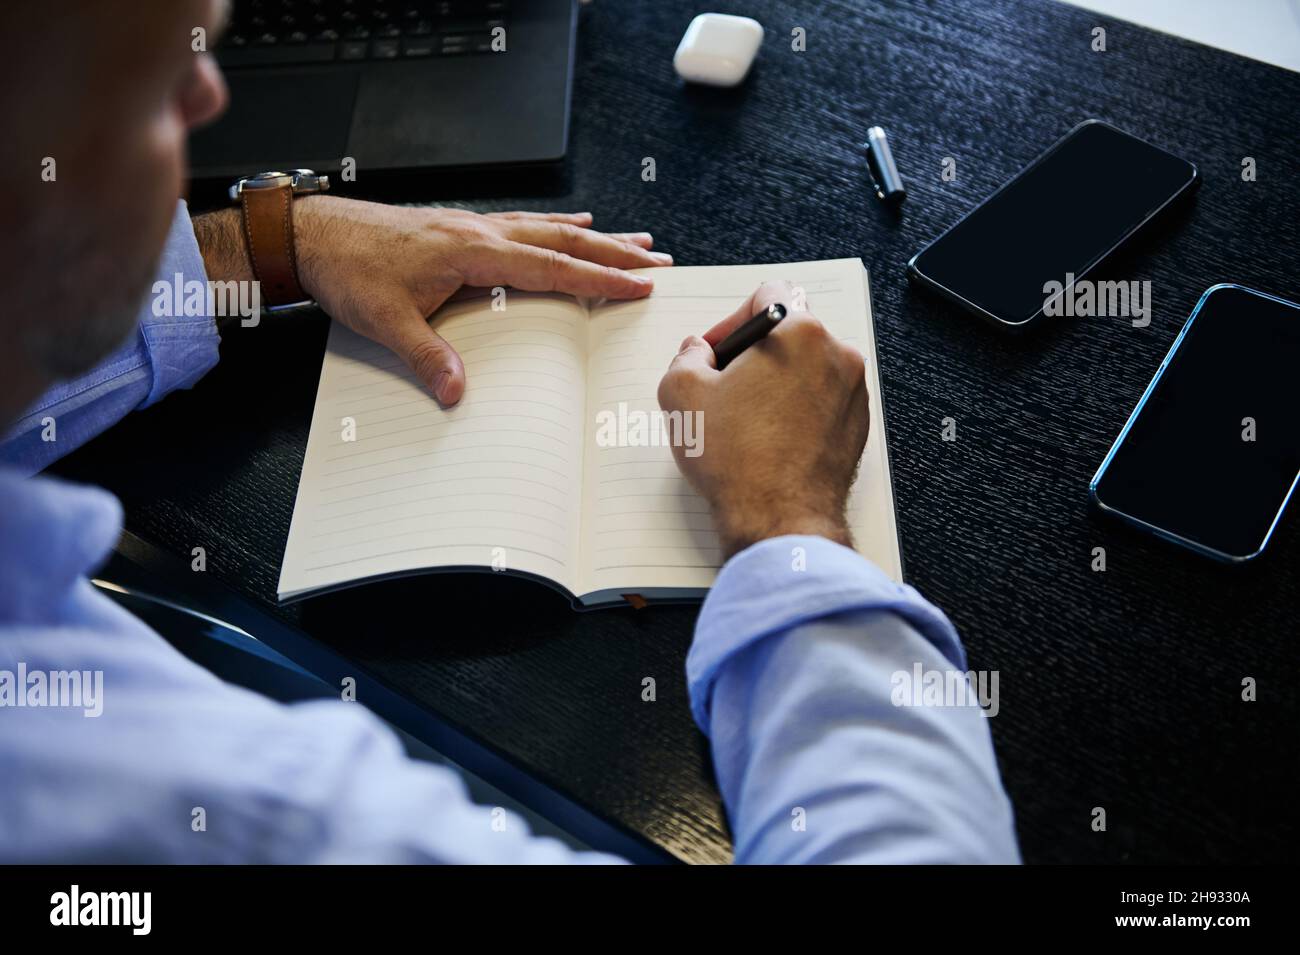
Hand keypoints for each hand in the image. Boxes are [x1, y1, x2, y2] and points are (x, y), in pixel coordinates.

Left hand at [293, 197, 670, 403]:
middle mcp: (480, 231)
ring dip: (596, 237)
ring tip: (637, 240)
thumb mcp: (384, 321)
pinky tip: (576, 221)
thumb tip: (457, 393)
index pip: (550, 266)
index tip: (639, 286)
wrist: (315, 235)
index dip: (598, 279)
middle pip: (563, 241)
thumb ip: (425, 357)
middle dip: (615, 254)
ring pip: (550, 228)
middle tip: (659, 262)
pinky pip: (525, 223)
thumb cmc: (349, 270)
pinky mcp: (463, 227)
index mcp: (471, 251)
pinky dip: (558, 224)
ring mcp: (474, 225)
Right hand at [656, 280, 868, 557]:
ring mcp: (852, 392)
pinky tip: (770, 440)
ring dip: (776, 383)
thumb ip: (685, 355)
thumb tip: (697, 351)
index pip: (766, 297)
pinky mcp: (857, 426)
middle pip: (789, 333)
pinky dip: (798, 410)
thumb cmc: (737, 460)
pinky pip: (823, 400)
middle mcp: (836, 354)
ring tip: (746, 419)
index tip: (716, 352)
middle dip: (754, 355)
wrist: (779, 519)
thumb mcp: (681, 394)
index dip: (731, 322)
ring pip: (806, 368)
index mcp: (799, 332)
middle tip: (725, 387)